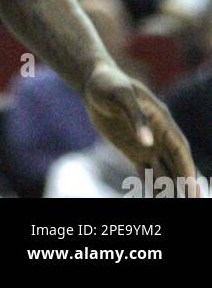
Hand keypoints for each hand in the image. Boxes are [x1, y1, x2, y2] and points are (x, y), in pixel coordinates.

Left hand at [83, 62, 197, 194]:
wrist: (92, 82)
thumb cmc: (108, 83)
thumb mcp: (121, 94)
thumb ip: (136, 116)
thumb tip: (148, 142)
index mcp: (161, 119)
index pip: (179, 149)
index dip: (188, 169)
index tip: (193, 189)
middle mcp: (158, 135)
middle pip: (177, 164)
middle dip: (186, 184)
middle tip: (196, 203)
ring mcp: (147, 144)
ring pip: (164, 171)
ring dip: (172, 188)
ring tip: (178, 205)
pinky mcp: (133, 150)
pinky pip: (148, 172)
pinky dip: (154, 187)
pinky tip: (159, 200)